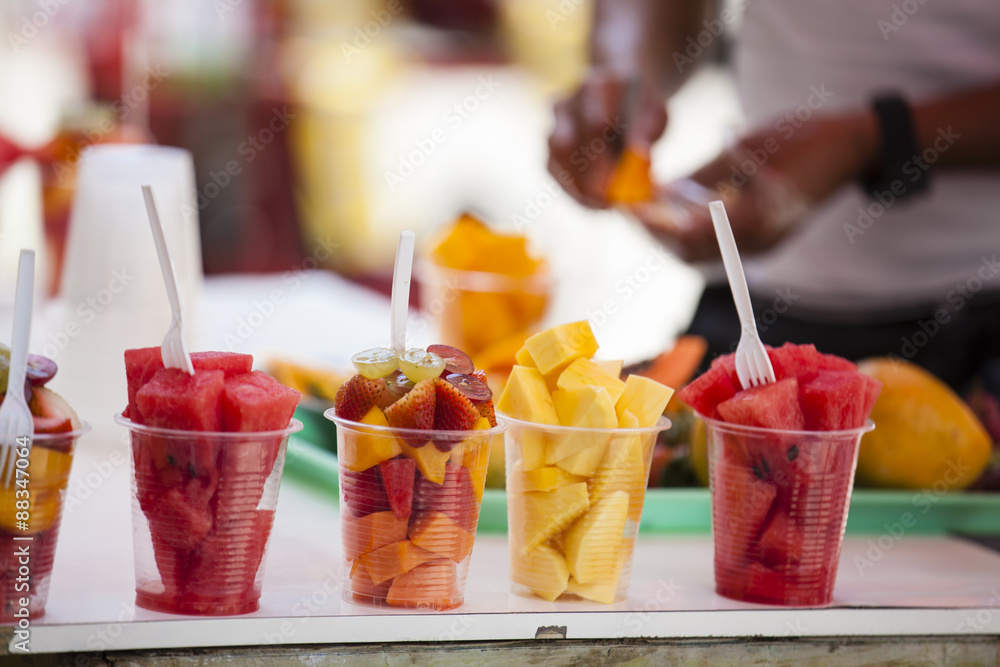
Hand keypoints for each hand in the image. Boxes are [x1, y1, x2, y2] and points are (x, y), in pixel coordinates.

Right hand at [547, 68, 666, 208]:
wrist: (617, 91)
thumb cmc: (638, 105)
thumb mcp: (653, 112)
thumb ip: (646, 133)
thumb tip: (641, 160)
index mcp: (596, 86)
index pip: (594, 125)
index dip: (603, 161)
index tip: (615, 187)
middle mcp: (568, 102)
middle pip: (567, 144)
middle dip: (586, 179)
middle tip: (607, 204)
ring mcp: (554, 123)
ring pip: (556, 160)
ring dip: (577, 188)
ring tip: (602, 206)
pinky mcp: (550, 144)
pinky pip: (553, 171)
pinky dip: (571, 190)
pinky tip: (592, 203)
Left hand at [632, 111, 877, 260]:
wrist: (853, 148)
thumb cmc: (804, 138)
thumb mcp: (745, 148)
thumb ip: (701, 174)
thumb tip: (656, 190)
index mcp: (757, 221)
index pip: (689, 236)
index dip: (654, 224)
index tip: (629, 209)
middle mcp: (758, 243)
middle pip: (689, 253)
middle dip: (654, 234)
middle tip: (628, 211)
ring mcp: (762, 246)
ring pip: (700, 255)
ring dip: (668, 237)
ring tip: (643, 212)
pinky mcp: (762, 240)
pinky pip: (716, 247)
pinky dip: (689, 233)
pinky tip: (672, 212)